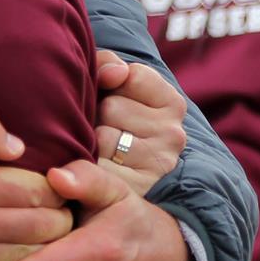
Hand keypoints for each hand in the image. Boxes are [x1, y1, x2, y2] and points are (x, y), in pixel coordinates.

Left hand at [92, 50, 188, 195]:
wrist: (119, 196)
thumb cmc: (111, 125)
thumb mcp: (115, 89)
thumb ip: (108, 64)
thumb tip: (115, 73)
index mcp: (172, 104)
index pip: (131, 75)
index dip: (109, 83)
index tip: (108, 95)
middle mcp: (173, 135)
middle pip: (113, 107)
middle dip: (98, 115)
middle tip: (101, 128)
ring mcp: (158, 164)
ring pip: (103, 137)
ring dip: (91, 141)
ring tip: (98, 148)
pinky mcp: (136, 189)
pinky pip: (96, 167)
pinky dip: (86, 165)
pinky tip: (94, 167)